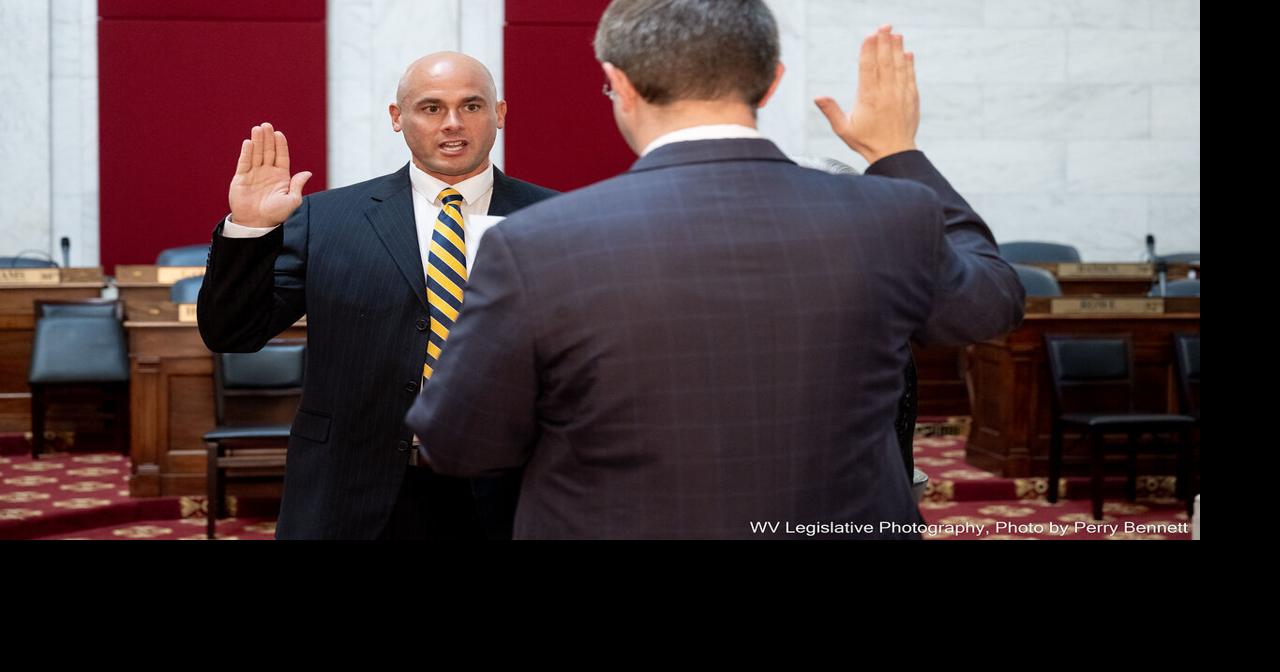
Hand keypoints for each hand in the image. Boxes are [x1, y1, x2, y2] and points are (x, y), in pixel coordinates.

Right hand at [228, 122, 312, 227]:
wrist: (256, 224)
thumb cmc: (276, 215)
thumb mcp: (292, 201)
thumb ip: (298, 185)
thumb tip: (308, 173)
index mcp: (281, 177)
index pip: (281, 156)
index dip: (280, 145)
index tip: (279, 134)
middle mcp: (267, 173)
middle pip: (268, 151)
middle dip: (268, 138)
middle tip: (266, 125)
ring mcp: (254, 174)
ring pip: (256, 154)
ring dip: (257, 141)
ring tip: (257, 129)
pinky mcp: (241, 178)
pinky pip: (244, 162)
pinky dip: (246, 152)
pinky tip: (249, 143)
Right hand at [814, 24, 918, 164]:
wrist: (894, 153)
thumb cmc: (866, 142)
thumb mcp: (843, 129)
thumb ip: (831, 111)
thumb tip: (817, 96)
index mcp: (868, 99)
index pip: (868, 69)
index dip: (869, 50)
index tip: (869, 36)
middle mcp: (886, 94)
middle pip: (885, 62)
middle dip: (884, 42)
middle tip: (884, 26)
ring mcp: (900, 95)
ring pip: (899, 66)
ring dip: (898, 49)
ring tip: (896, 35)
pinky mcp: (911, 99)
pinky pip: (910, 77)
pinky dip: (909, 64)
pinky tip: (907, 54)